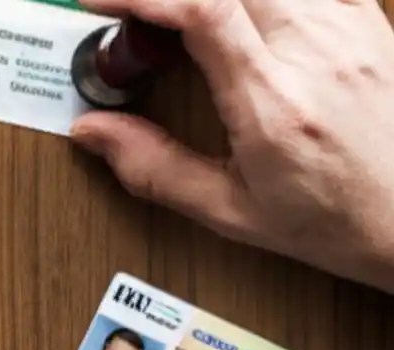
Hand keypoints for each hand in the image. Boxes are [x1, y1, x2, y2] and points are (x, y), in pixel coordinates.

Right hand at [70, 0, 393, 292]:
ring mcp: (347, 28)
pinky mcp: (366, 20)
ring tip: (188, 25)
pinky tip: (246, 17)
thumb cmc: (335, 220)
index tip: (98, 2)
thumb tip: (91, 130)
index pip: (200, 9)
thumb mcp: (230, 210)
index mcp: (272, 102)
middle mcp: (315, 51)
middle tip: (142, 22)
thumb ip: (154, 166)